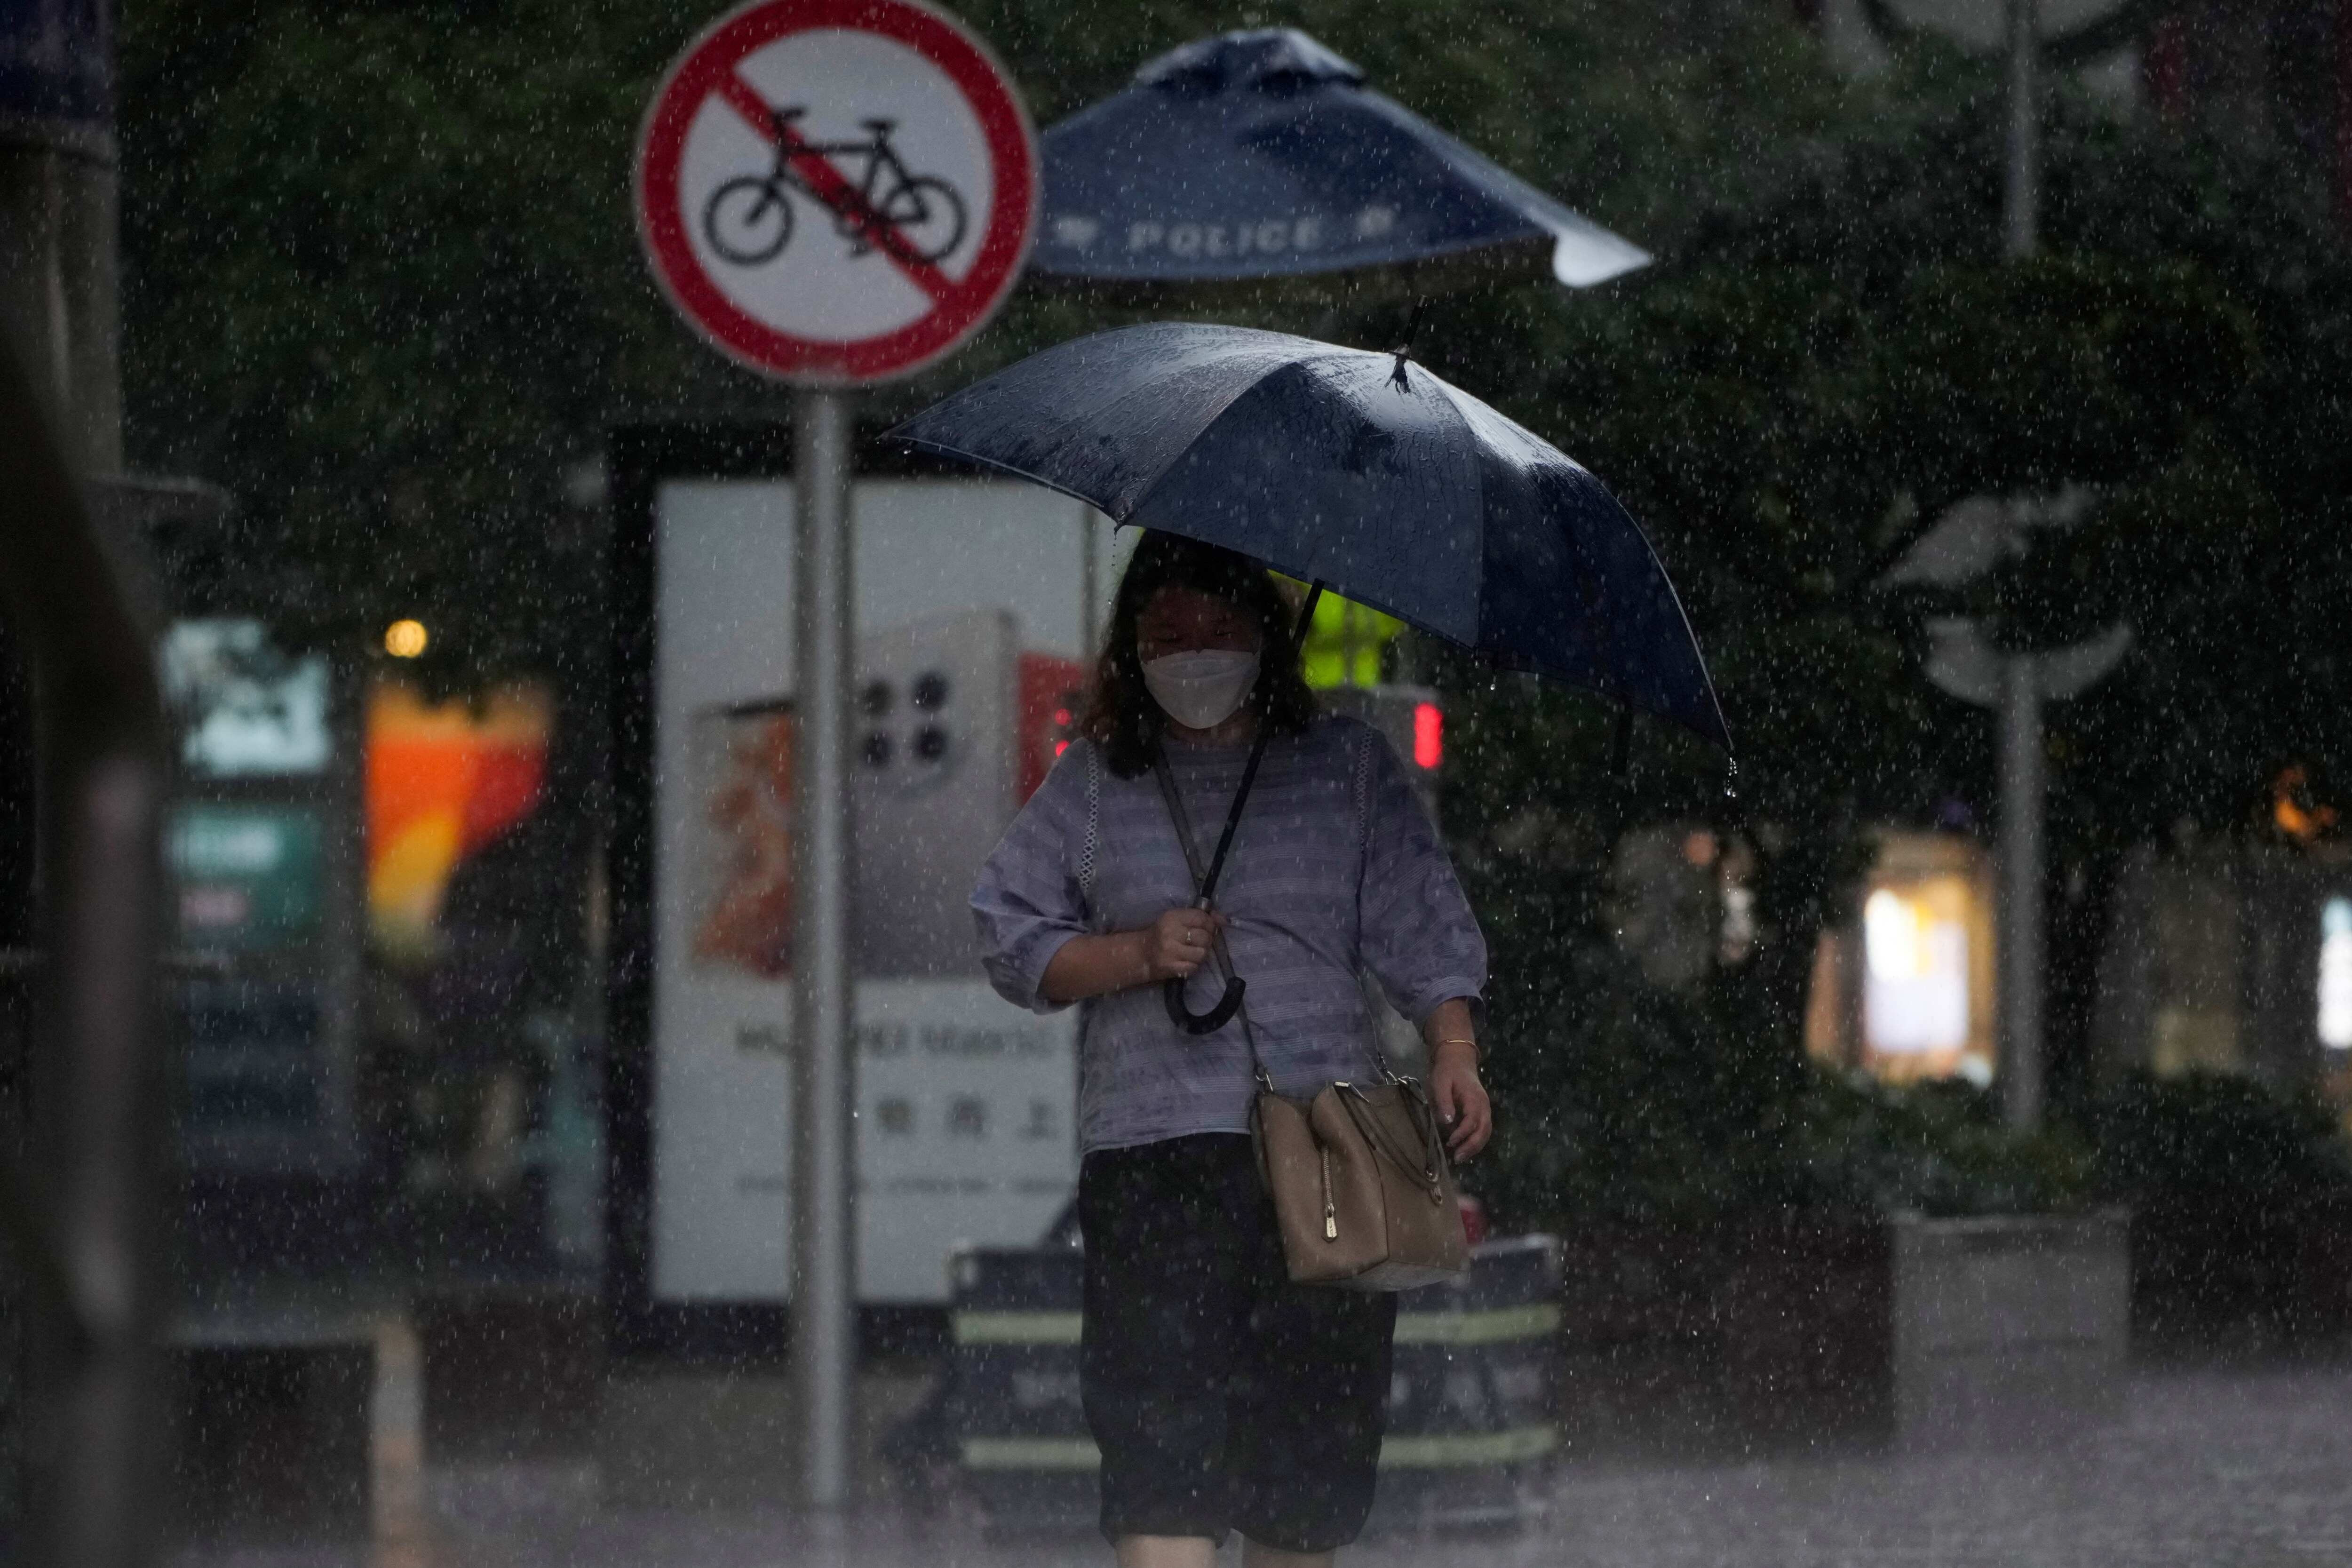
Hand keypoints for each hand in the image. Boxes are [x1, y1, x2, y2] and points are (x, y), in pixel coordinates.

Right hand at [1137, 906, 1222, 982]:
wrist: (1141, 954)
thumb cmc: (1163, 934)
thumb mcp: (1177, 920)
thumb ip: (1200, 917)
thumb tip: (1224, 920)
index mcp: (1172, 917)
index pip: (1202, 918)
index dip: (1210, 924)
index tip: (1208, 929)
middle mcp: (1171, 932)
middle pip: (1205, 937)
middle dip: (1207, 941)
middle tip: (1199, 943)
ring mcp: (1170, 951)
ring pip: (1202, 953)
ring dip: (1201, 954)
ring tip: (1193, 953)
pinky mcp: (1171, 967)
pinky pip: (1194, 967)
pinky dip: (1194, 965)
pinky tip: (1186, 961)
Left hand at [1430, 1039, 1490, 1160]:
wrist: (1457, 1060)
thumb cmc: (1447, 1072)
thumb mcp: (1441, 1083)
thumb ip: (1444, 1101)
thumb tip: (1448, 1121)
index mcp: (1474, 1098)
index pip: (1472, 1121)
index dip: (1462, 1134)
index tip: (1450, 1143)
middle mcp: (1483, 1105)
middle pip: (1484, 1130)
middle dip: (1472, 1146)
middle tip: (1457, 1157)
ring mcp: (1484, 1109)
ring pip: (1486, 1132)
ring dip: (1475, 1147)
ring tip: (1460, 1157)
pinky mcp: (1481, 1112)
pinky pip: (1483, 1130)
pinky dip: (1476, 1141)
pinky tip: (1465, 1149)